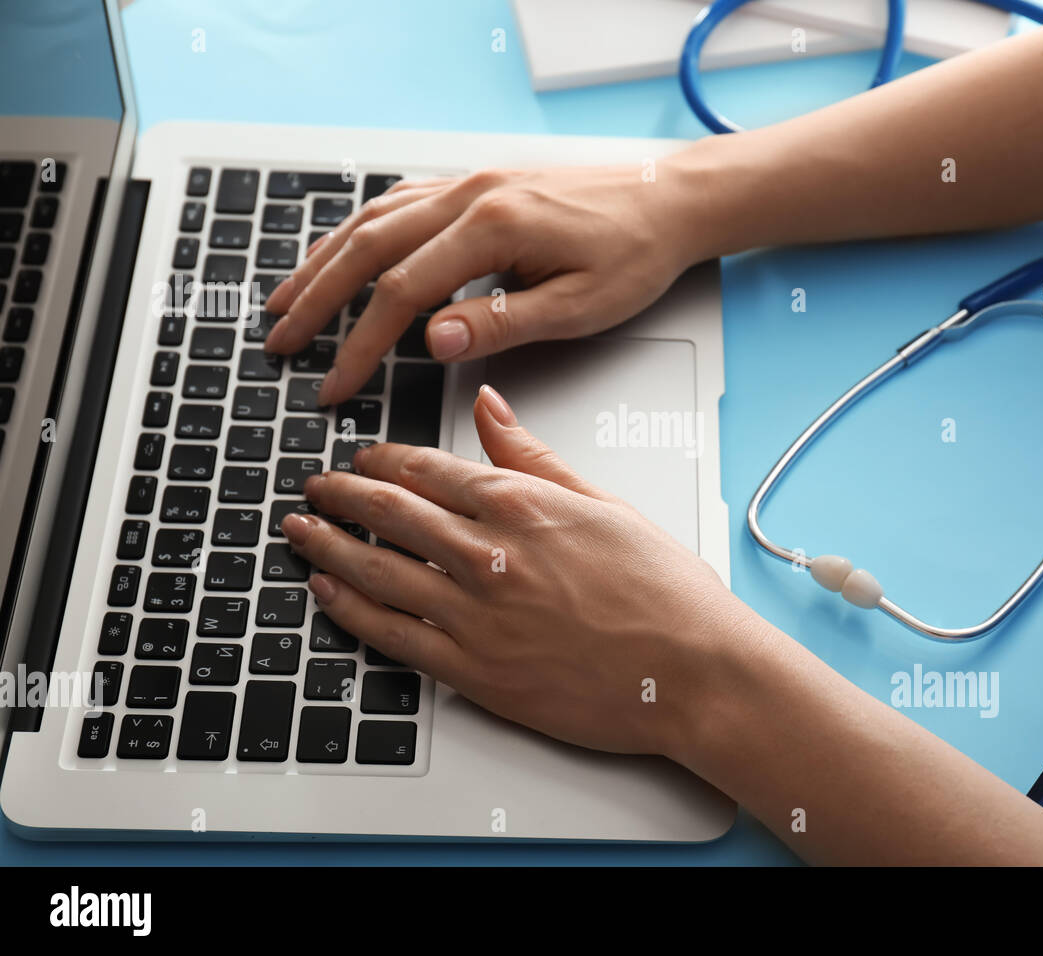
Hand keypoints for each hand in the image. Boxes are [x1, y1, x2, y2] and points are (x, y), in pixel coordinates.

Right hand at [262, 164, 703, 405]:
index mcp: (494, 228)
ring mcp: (469, 183)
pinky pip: (399, 202)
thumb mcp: (579, 306)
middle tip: (279, 339)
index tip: (333, 383)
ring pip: (373, 218)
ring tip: (287, 298)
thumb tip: (434, 341)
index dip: (359, 344)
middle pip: (367, 246)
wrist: (669, 200)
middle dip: (315, 298)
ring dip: (323, 259)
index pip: (401, 292)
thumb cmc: (635, 254)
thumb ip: (504, 324)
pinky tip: (341, 252)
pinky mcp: (476, 185)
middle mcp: (471, 195)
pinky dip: (358, 230)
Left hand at [279, 385, 754, 757]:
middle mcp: (488, 553)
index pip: (427, 469)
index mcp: (522, 505)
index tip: (363, 458)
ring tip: (300, 531)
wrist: (694, 673)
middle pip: (387, 512)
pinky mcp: (472, 672)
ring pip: (374, 569)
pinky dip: (348, 608)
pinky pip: (390, 634)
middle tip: (314, 487)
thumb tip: (491, 408)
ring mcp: (473, 615)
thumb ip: (535, 456)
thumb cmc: (666, 594)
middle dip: (339, 494)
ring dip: (326, 545)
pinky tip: (326, 592)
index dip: (382, 460)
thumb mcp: (605, 503)